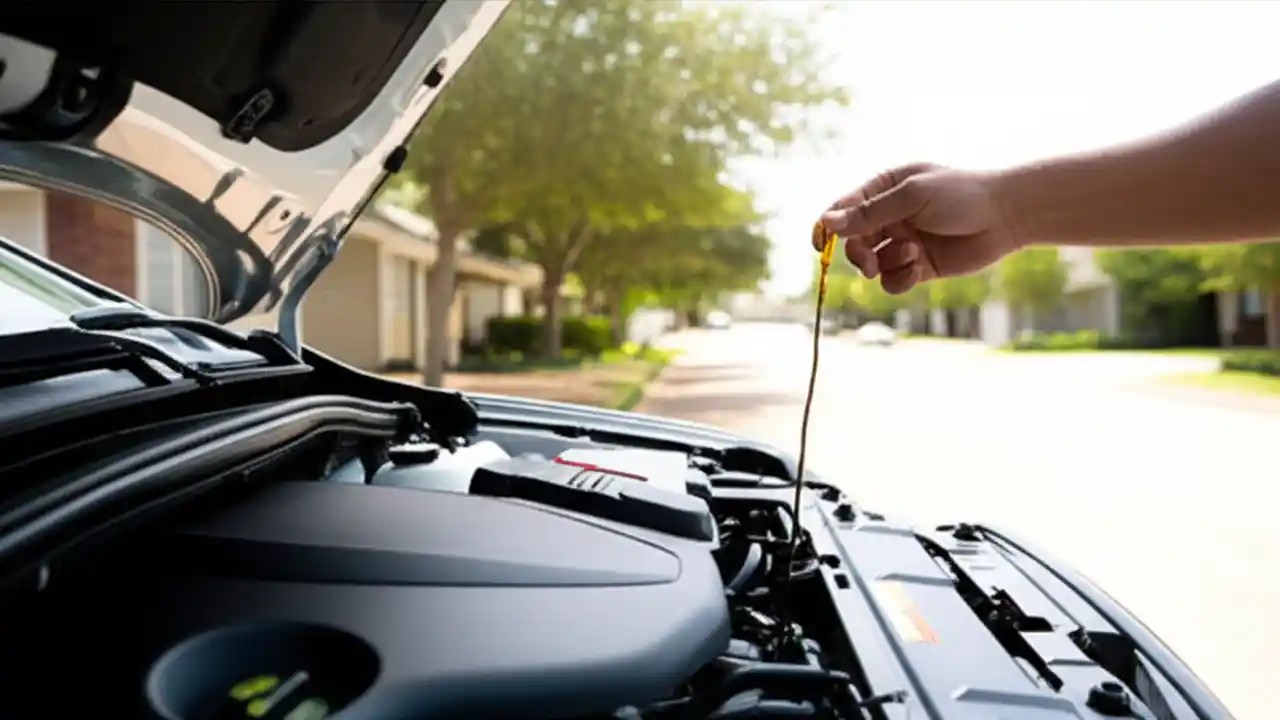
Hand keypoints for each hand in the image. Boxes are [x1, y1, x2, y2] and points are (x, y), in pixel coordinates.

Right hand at [815, 163, 1020, 293]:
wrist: (1007, 216)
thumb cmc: (961, 195)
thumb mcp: (911, 197)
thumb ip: (868, 213)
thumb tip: (826, 222)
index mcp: (884, 189)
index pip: (843, 209)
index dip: (828, 227)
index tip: (820, 245)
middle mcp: (890, 216)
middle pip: (853, 242)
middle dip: (857, 254)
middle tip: (868, 262)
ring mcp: (903, 242)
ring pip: (872, 264)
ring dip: (885, 263)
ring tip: (912, 255)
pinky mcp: (918, 266)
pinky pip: (893, 281)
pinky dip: (899, 279)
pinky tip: (917, 270)